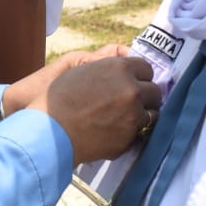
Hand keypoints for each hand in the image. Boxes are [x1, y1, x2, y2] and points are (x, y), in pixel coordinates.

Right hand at [2, 47, 158, 164]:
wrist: (50, 130)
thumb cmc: (59, 98)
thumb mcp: (81, 70)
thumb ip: (106, 68)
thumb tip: (123, 69)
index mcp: (119, 68)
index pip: (146, 68)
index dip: (139, 76)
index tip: (134, 82)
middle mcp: (131, 90)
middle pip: (154, 91)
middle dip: (145, 96)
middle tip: (132, 102)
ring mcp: (133, 115)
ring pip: (152, 114)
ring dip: (142, 115)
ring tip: (126, 118)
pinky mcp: (130, 138)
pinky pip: (140, 133)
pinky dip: (131, 132)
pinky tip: (116, 132)